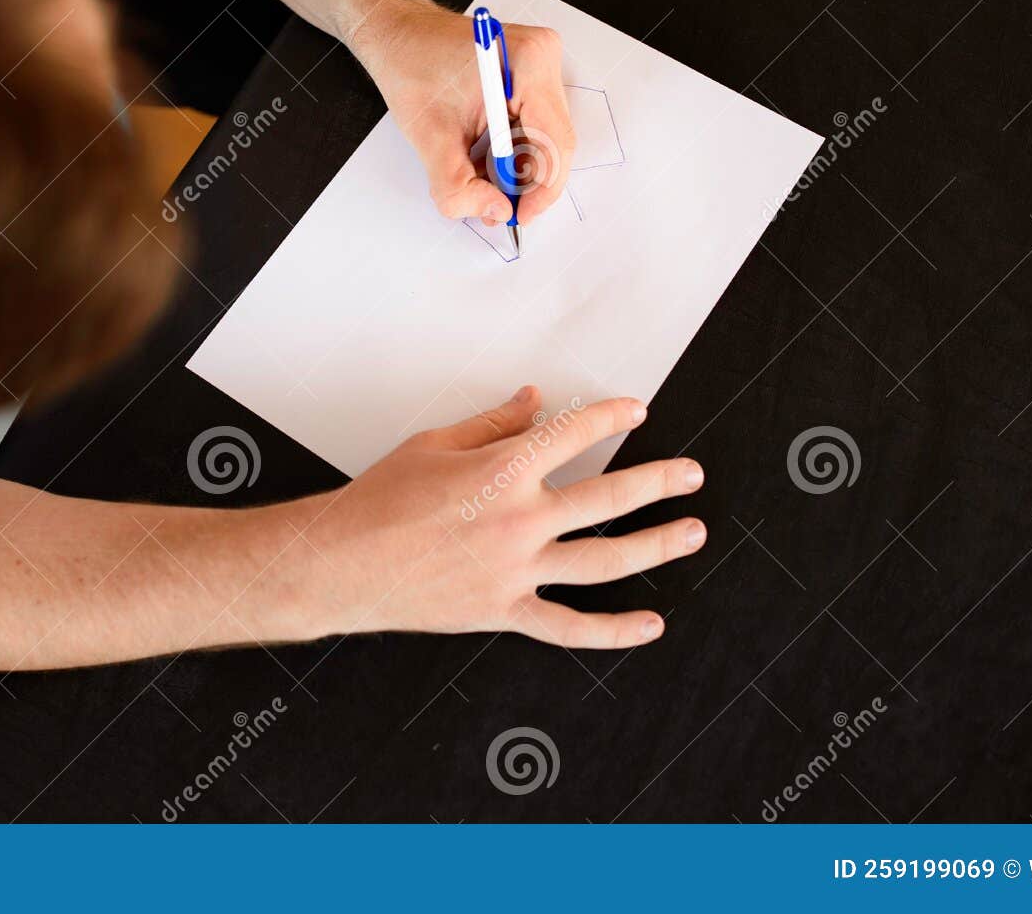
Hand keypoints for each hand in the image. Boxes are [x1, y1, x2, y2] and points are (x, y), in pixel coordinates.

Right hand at [293, 386, 705, 647]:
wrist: (339, 564)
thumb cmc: (378, 501)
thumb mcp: (434, 445)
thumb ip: (492, 424)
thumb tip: (534, 401)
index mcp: (501, 471)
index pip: (574, 435)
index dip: (611, 417)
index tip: (637, 411)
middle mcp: (518, 520)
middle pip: (608, 498)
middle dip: (658, 482)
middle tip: (690, 475)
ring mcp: (515, 570)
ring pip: (604, 561)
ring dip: (655, 546)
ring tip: (691, 533)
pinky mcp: (503, 611)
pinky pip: (568, 626)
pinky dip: (612, 630)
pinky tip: (649, 625)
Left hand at [352, 0, 576, 224]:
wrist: (396, 34)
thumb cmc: (410, 66)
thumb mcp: (429, 137)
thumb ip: (459, 186)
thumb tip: (495, 211)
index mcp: (528, 65)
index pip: (555, 143)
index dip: (541, 190)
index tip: (519, 216)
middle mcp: (544, 59)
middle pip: (553, 142)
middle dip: (526, 183)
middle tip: (498, 210)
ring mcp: (540, 66)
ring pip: (543, 137)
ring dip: (517, 169)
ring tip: (484, 189)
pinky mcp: (530, 75)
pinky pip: (533, 125)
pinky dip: (511, 151)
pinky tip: (485, 164)